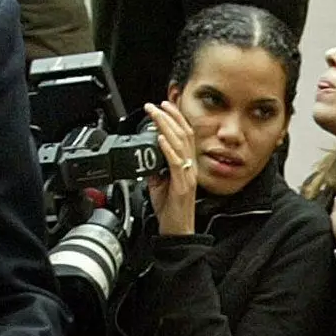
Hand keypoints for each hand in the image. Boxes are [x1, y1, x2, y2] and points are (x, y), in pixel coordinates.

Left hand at [144, 98, 201, 235]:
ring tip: (156, 114)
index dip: (176, 118)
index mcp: (186, 164)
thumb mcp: (158, 184)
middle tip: (156, 104)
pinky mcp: (182, 185)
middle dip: (169, 116)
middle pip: (183, 134)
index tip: (164, 105)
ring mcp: (188, 175)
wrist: (176, 231)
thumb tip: (145, 156)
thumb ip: (154, 168)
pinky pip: (176, 163)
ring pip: (180, 144)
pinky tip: (160, 138)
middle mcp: (190, 167)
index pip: (184, 135)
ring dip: (166, 126)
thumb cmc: (170, 210)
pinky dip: (167, 148)